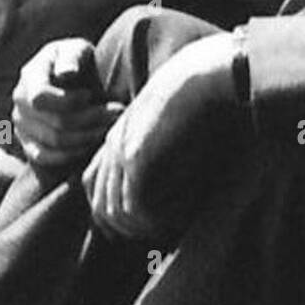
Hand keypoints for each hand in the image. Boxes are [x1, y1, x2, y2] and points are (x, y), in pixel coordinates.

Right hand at [12, 39, 123, 169]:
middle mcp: (20, 101)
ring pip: (54, 142)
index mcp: (30, 75)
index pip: (40, 97)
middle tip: (116, 112)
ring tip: (109, 126)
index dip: (68, 101)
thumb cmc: (76, 61)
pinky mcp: (28, 144)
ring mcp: (21, 125)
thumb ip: (72, 56)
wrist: (71, 80)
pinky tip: (92, 141)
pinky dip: (72, 153)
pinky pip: (46, 157)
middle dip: (90, 119)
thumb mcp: (77, 49)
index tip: (90, 94)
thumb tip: (67, 73)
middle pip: (54, 122)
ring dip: (87, 137)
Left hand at [82, 32, 234, 239]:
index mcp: (120, 134)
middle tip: (162, 232)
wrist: (209, 73)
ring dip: (147, 227)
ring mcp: (122, 149)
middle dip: (129, 229)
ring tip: (177, 221)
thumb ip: (160, 150)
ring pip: (116, 214)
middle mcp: (114, 143)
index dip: (115, 214)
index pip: (94, 187)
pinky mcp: (136, 157)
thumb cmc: (204, 95)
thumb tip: (167, 191)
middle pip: (101, 206)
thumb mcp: (174, 125)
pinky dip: (159, 219)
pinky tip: (183, 210)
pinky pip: (135, 208)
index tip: (145, 226)